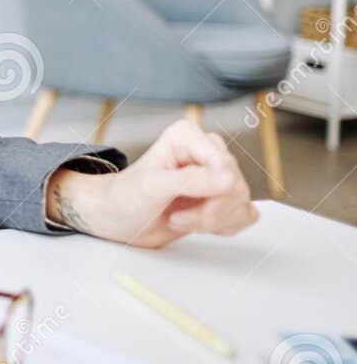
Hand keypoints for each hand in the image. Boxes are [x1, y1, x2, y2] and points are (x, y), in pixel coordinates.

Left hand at [45, 119, 257, 247]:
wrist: (117, 218)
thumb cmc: (126, 197)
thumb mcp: (153, 187)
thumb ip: (191, 181)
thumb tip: (229, 178)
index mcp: (188, 136)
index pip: (224, 163)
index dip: (212, 189)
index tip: (184, 201)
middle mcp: (206, 151)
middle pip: (236, 185)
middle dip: (208, 210)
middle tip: (177, 216)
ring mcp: (217, 175)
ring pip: (242, 202)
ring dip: (213, 220)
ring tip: (180, 218)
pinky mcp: (223, 197)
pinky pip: (246, 214)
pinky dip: (224, 226)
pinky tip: (197, 223)